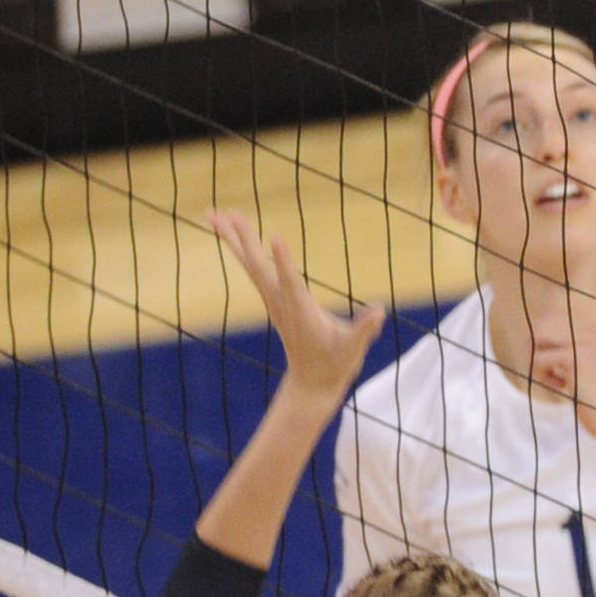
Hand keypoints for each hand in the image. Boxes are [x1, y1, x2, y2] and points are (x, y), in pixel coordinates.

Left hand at [203, 211, 387, 395]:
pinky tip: (237, 240)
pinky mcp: (275, 300)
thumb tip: (378, 311)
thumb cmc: (335, 365)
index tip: (273, 235)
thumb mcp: (353, 350)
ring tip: (217, 215)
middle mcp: (282, 302)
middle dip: (244, 240)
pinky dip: (244, 251)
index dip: (284, 259)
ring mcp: (275, 301)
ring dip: (235, 240)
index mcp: (301, 311)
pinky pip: (255, 270)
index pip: (290, 281)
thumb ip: (364, 329)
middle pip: (258, 266)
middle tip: (229, 213)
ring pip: (251, 265)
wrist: (311, 383)